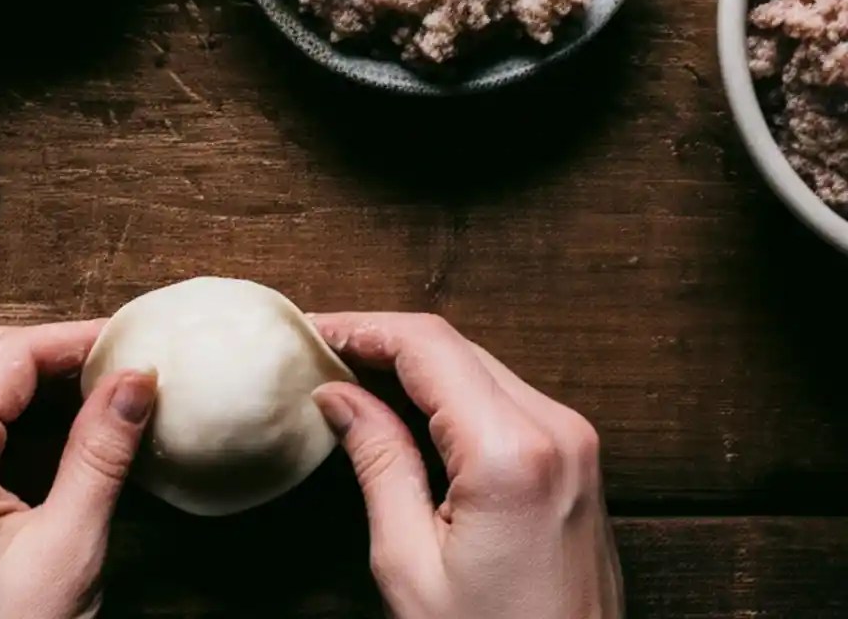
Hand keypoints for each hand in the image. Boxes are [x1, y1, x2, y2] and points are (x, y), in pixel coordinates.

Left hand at [0, 321, 156, 618]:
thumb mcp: (67, 546)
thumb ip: (101, 453)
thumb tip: (136, 379)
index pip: (7, 358)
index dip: (75, 339)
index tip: (133, 339)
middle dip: (58, 352)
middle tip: (126, 359)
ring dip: (38, 380)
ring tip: (107, 386)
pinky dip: (17, 415)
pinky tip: (66, 423)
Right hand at [311, 313, 622, 618]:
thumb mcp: (408, 562)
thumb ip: (377, 462)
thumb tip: (338, 395)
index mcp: (511, 453)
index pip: (428, 346)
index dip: (362, 328)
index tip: (312, 331)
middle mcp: (556, 431)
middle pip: (456, 348)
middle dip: (384, 342)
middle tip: (320, 352)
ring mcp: (575, 445)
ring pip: (480, 367)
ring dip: (416, 364)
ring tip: (351, 376)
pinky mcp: (577, 462)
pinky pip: (506, 399)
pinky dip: (451, 391)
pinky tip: (405, 406)